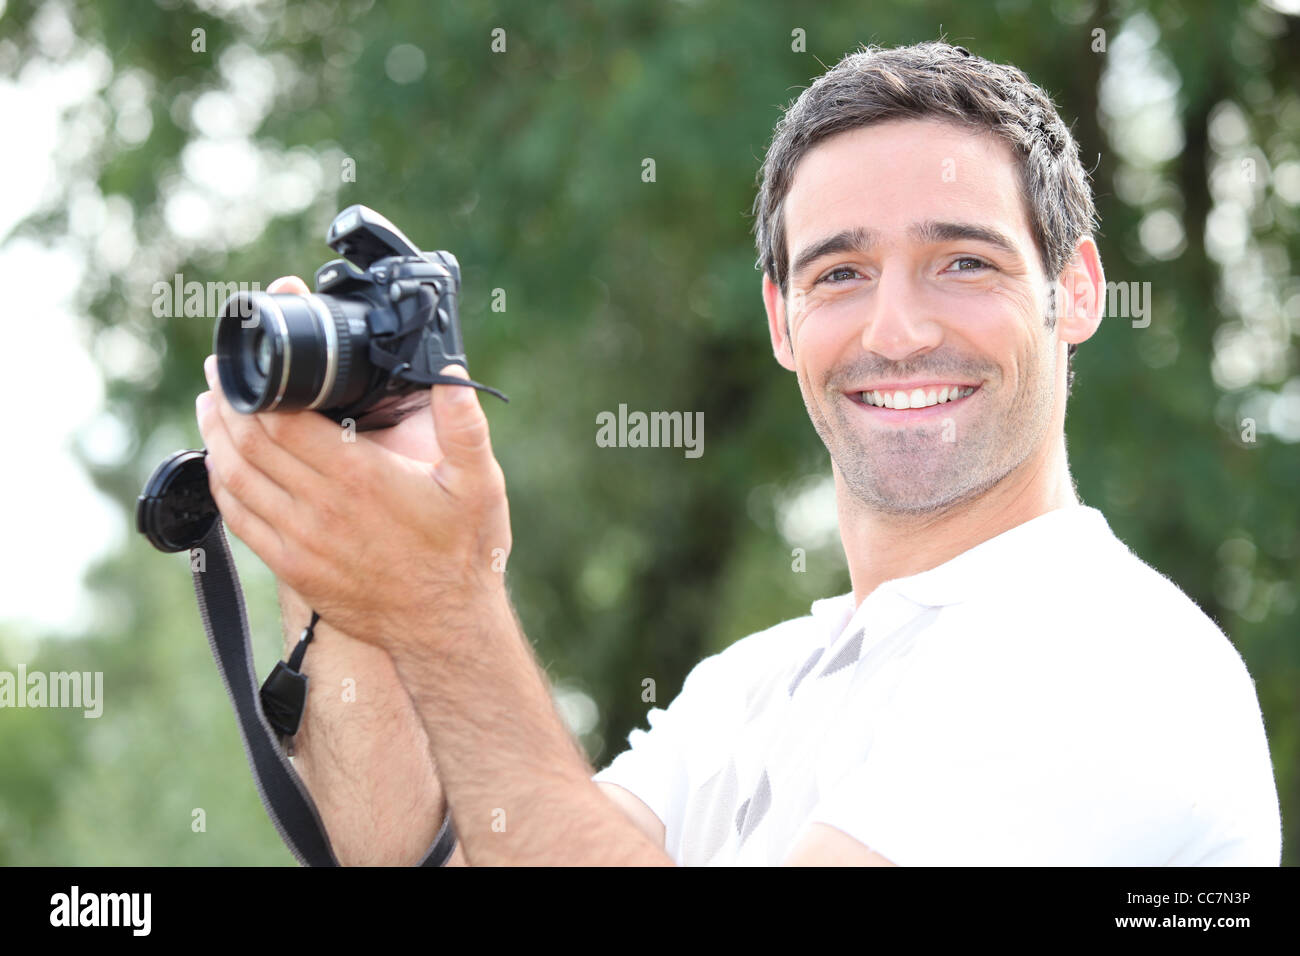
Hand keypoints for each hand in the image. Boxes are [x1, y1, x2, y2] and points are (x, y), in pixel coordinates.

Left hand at [196, 275, 512, 651]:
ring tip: (210, 410)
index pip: (281, 422)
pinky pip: (240, 522)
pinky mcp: (293, 569)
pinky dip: (223, 487)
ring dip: (215, 440)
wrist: (446, 625)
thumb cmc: (463, 552)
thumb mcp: (480, 483)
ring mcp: (301, 542)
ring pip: (235, 480)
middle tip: (218, 374)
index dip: (252, 389)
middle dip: (225, 404)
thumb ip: (465, 426)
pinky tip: (222, 467)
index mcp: (359, 477)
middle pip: (248, 445)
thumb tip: (451, 373)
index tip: (243, 364)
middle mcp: (321, 508)